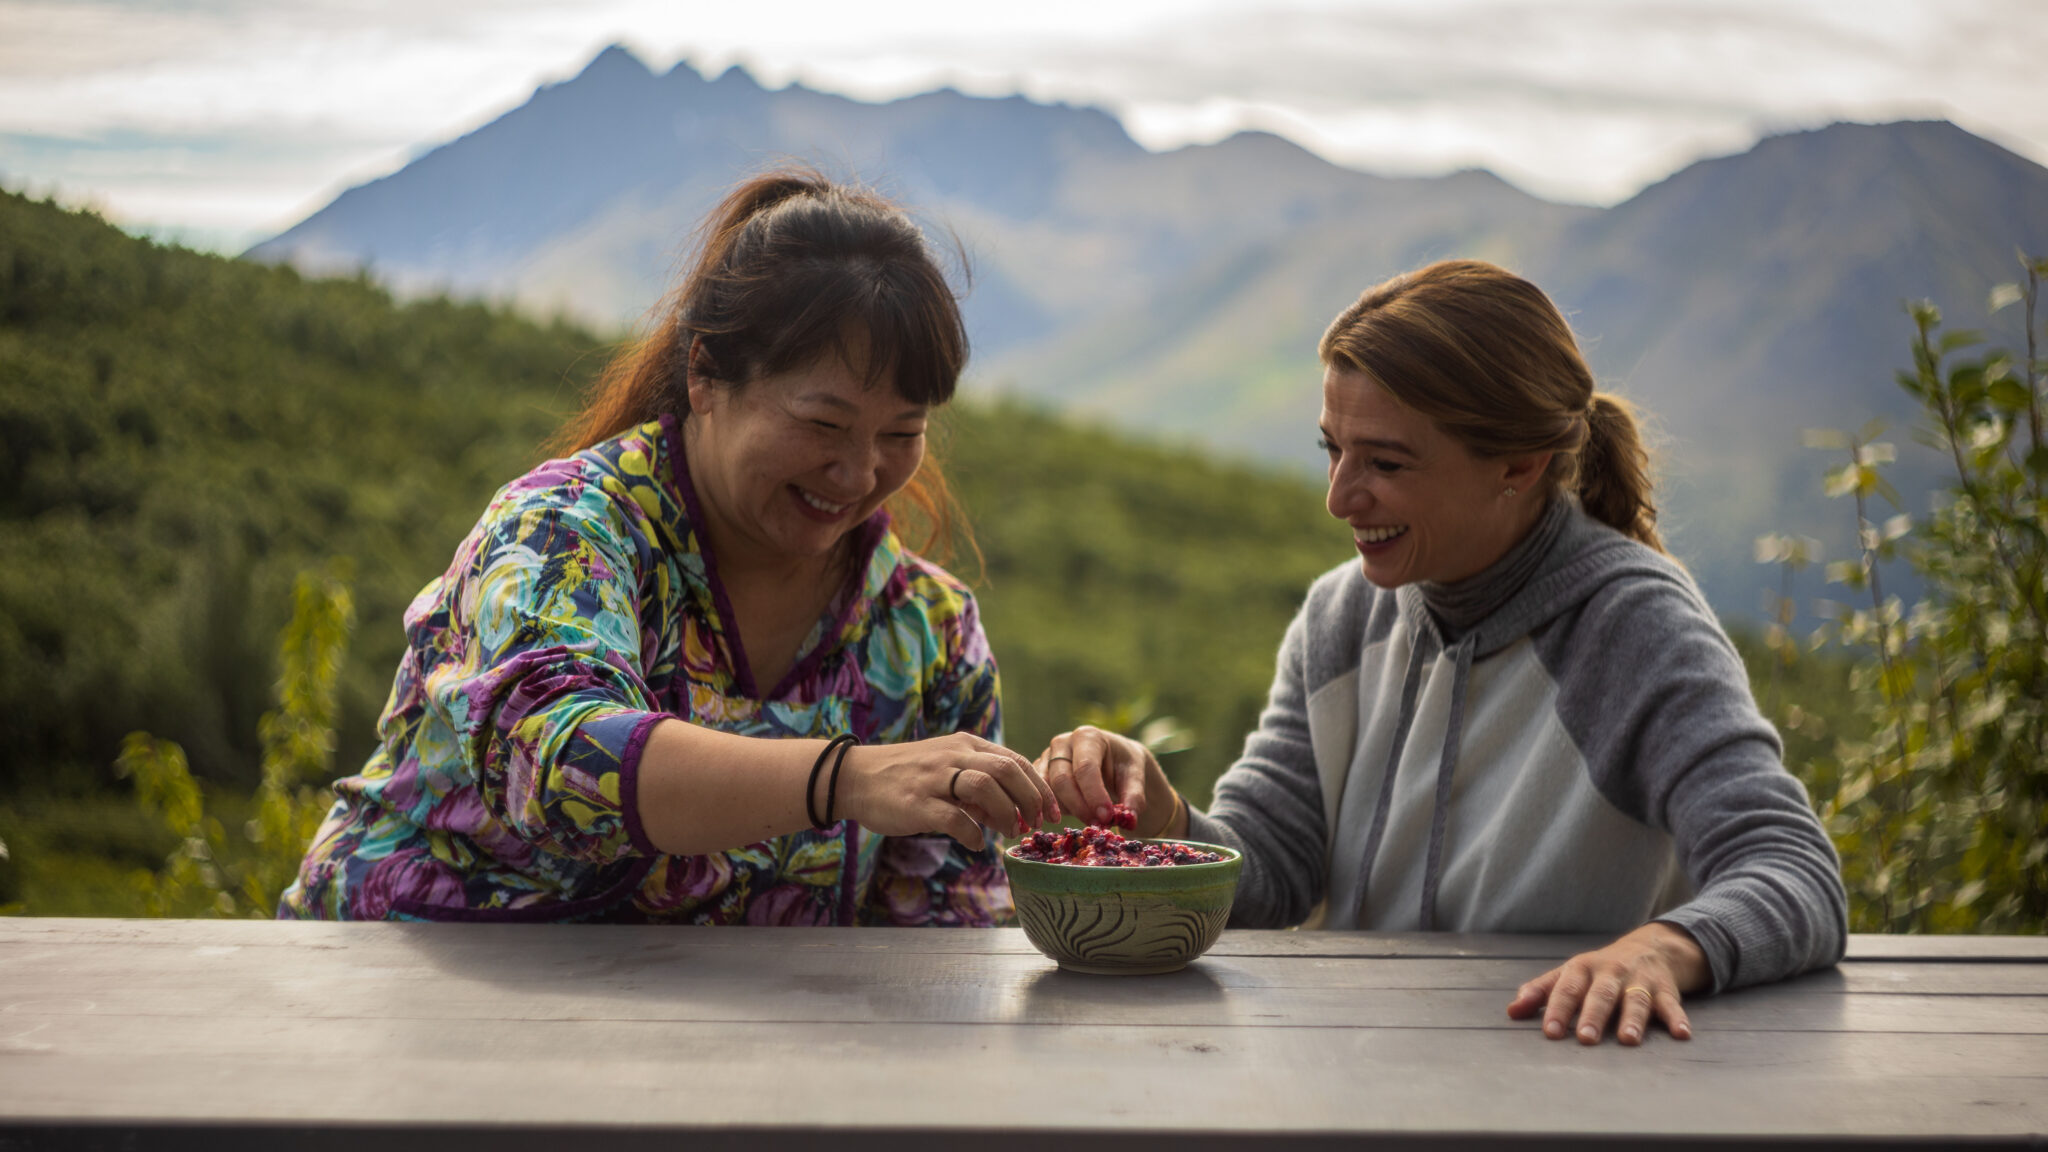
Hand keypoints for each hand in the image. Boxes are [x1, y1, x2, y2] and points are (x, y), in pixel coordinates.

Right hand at [837, 732, 1055, 850]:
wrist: (855, 777)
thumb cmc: (907, 777)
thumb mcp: (947, 770)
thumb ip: (979, 787)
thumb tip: (1013, 813)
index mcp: (965, 745)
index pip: (1014, 760)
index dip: (1039, 787)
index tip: (1052, 812)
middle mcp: (953, 756)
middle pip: (1007, 770)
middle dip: (1031, 799)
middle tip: (1036, 825)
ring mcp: (934, 777)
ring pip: (985, 786)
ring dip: (1005, 813)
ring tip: (1009, 832)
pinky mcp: (916, 802)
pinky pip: (954, 817)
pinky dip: (972, 833)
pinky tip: (976, 843)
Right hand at [1036, 726, 1180, 838]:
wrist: (1112, 762)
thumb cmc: (1123, 765)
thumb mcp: (1135, 775)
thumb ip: (1134, 795)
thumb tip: (1129, 818)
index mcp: (1087, 737)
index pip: (1085, 768)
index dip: (1094, 795)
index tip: (1106, 817)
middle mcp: (1062, 744)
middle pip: (1062, 780)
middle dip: (1080, 807)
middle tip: (1098, 825)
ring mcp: (1047, 758)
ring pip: (1049, 791)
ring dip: (1068, 811)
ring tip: (1090, 821)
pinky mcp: (1039, 775)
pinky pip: (1041, 797)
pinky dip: (1056, 811)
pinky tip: (1075, 815)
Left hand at [1506, 922, 1709, 1045]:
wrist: (1649, 946)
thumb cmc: (1599, 970)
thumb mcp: (1569, 974)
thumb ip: (1541, 992)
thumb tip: (1512, 1013)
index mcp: (1582, 969)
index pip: (1566, 989)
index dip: (1557, 1010)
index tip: (1550, 1032)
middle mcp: (1611, 972)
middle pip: (1601, 994)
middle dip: (1593, 1016)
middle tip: (1586, 1039)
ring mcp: (1639, 980)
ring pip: (1635, 1000)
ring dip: (1632, 1019)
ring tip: (1628, 1039)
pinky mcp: (1665, 989)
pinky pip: (1672, 1004)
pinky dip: (1677, 1018)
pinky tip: (1681, 1034)